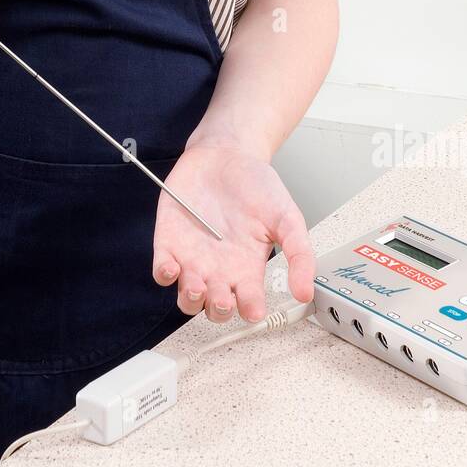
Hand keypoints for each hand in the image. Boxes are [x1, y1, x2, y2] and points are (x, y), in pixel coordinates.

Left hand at [152, 141, 315, 322]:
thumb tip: (304, 290)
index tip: (253, 310)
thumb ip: (300, 253)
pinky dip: (164, 274)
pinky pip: (162, 270)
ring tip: (198, 286)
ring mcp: (193, 259)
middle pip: (215, 308)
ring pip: (187, 297)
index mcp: (248, 268)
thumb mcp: (287, 217)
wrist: (227, 153)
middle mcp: (220, 270)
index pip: (248, 304)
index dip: (250, 313)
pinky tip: (172, 267)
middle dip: (218, 309)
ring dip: (190, 299)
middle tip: (224, 298)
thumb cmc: (256, 184)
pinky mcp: (170, 243)